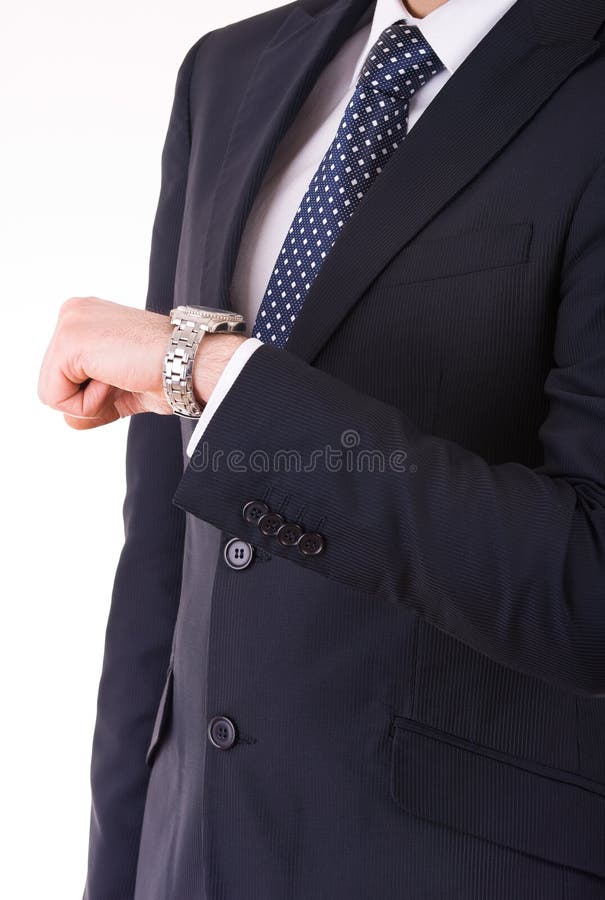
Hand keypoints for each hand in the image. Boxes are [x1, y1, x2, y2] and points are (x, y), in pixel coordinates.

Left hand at [38, 296, 244, 428]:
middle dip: (89, 398)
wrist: (191, 363)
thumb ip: (93, 402)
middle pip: (52, 384)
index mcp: (86, 319)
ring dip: (91, 402)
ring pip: (52, 393)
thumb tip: (69, 420)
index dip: (95, 393)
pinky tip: (117, 379)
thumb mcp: (122, 390)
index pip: (63, 376)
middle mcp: (73, 313)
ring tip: (123, 377)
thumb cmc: (171, 372)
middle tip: (126, 378)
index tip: (128, 375)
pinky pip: (57, 397)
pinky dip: (90, 404)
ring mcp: (69, 323)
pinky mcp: (68, 341)